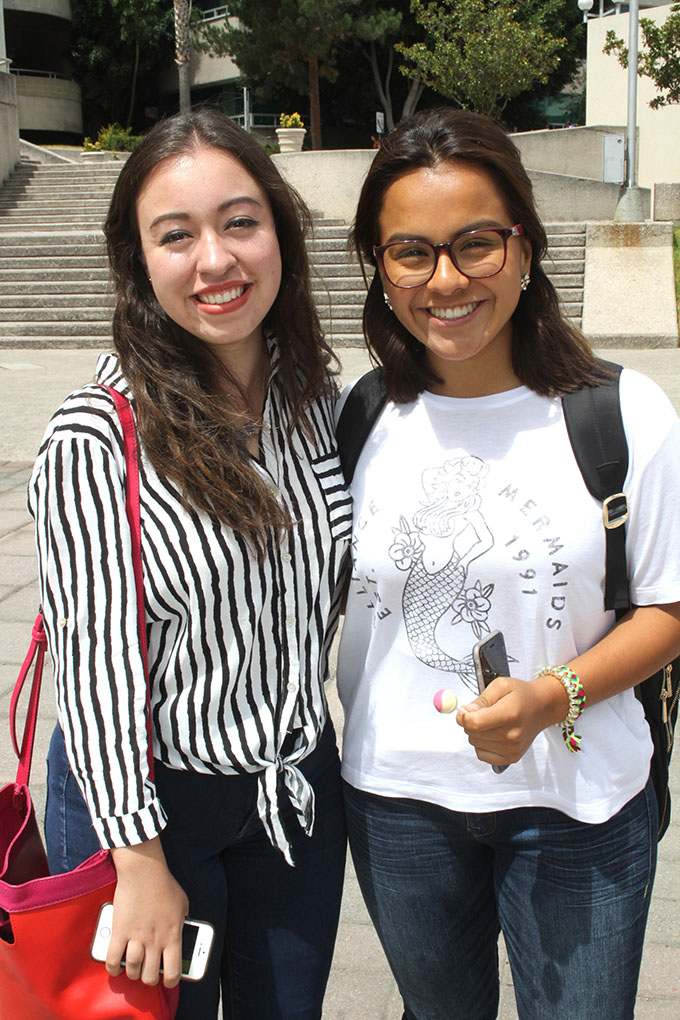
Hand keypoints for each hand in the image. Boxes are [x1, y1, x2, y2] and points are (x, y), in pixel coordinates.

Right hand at [107, 837, 187, 987]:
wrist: (144, 871)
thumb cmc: (165, 884)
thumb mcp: (183, 903)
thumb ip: (184, 919)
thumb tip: (185, 928)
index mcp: (173, 935)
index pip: (174, 971)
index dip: (170, 981)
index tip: (167, 981)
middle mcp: (155, 941)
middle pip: (150, 975)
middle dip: (149, 978)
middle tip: (147, 973)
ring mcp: (136, 937)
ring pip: (132, 970)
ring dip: (132, 974)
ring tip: (133, 969)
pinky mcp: (119, 931)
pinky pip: (113, 959)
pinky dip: (113, 968)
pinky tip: (115, 967)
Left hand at [456, 673, 567, 768]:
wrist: (542, 708)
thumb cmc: (522, 695)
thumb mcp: (501, 685)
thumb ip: (481, 699)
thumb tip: (466, 712)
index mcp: (509, 714)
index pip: (475, 723)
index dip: (463, 717)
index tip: (463, 711)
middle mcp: (512, 735)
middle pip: (473, 734)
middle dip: (470, 722)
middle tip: (481, 713)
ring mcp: (512, 749)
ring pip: (475, 744)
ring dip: (476, 733)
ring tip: (490, 722)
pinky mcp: (511, 758)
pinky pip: (482, 755)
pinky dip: (481, 744)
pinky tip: (491, 733)